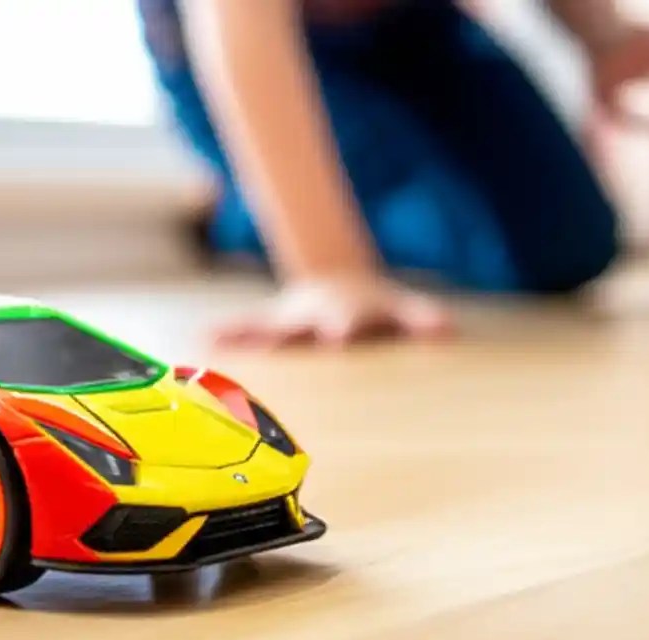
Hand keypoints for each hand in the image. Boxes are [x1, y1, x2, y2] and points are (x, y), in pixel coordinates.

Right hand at [214, 275, 453, 347]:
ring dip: (243, 339)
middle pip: (299, 327)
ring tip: (214, 346)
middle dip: (289, 336)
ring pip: (263, 331)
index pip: (343, 320)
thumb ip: (421, 317)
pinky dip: (224, 335)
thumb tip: (447, 330)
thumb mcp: (399, 307)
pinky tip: (200, 341)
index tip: (336, 335)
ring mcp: (287, 320)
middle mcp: (310, 316)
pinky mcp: (270, 325)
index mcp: (343, 312)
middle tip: (272, 348)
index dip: (341, 326)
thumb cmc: (375, 306)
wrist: (340, 282)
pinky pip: (244, 330)